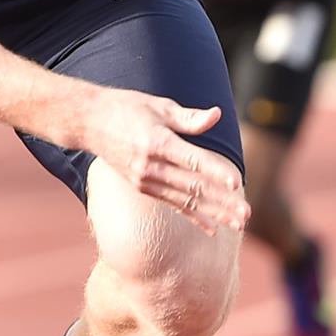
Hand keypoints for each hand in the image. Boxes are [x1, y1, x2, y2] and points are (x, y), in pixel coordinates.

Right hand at [74, 87, 249, 235]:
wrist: (89, 123)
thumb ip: (189, 118)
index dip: (216, 172)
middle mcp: (151, 167)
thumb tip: (217, 115)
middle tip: (246, 214)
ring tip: (239, 224)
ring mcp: (146, 181)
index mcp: (157, 142)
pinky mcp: (144, 188)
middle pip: (193, 187)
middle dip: (222, 202)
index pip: (192, 160)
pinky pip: (174, 205)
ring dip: (215, 214)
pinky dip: (195, 217)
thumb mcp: (158, 106)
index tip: (237, 184)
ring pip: (187, 201)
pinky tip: (213, 229)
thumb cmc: (127, 108)